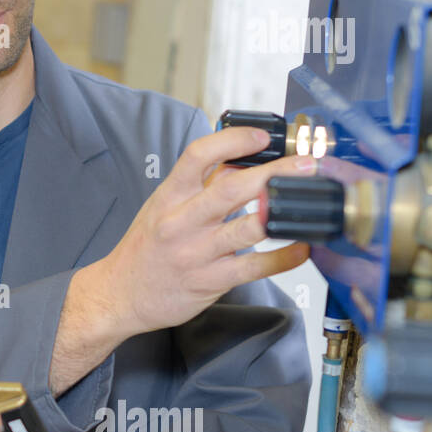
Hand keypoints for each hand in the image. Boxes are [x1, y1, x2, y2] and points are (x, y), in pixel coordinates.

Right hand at [99, 125, 315, 336]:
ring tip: (311, 201)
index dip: (232, 141)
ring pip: (246, 228)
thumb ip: (200, 186)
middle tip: (305, 165)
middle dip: (274, 174)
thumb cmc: (145, 249)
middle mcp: (181, 222)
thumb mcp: (163, 208)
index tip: (261, 137)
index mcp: (169, 197)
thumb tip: (242, 160)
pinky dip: (283, 257)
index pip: (198, 156)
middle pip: (231, 190)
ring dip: (283, 213)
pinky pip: (254, 267)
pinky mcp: (210, 281)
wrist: (120, 294)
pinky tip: (301, 247)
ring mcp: (196, 253)